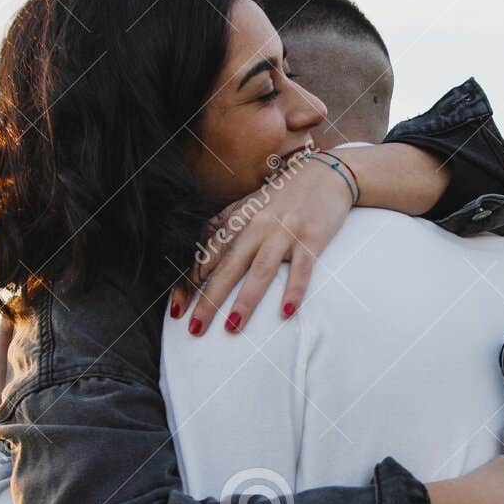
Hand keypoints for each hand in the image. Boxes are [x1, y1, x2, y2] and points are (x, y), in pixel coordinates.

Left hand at [173, 154, 352, 333]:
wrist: (326, 173)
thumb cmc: (285, 194)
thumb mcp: (250, 206)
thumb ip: (226, 229)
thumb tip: (200, 260)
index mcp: (239, 221)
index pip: (209, 257)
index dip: (191, 283)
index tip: (177, 310)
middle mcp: (257, 226)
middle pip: (229, 268)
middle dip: (210, 300)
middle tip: (195, 329)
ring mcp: (284, 232)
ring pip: (260, 270)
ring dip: (245, 301)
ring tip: (232, 328)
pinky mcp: (311, 238)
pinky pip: (301, 269)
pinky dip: (293, 291)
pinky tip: (286, 313)